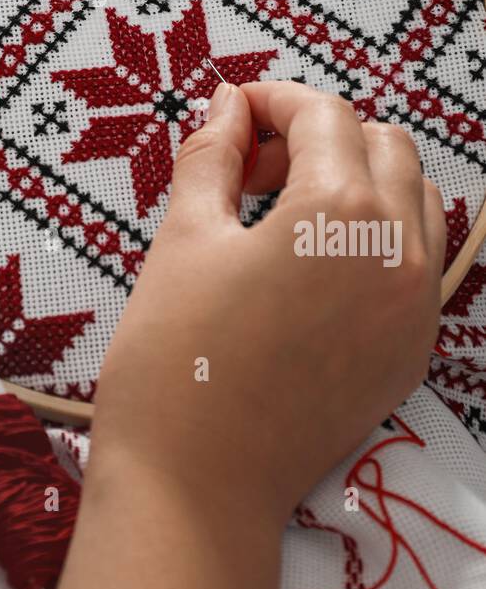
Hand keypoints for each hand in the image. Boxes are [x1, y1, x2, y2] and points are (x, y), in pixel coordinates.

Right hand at [50, 81, 444, 588]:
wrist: (195, 487)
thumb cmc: (172, 358)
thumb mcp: (185, 238)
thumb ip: (214, 156)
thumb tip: (228, 106)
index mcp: (341, 213)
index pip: (325, 116)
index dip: (272, 101)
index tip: (231, 115)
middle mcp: (399, 251)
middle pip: (382, 144)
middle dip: (319, 136)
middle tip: (252, 165)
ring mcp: (415, 307)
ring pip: (413, 199)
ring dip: (358, 178)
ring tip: (285, 210)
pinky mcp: (412, 351)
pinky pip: (417, 260)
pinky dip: (378, 234)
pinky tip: (313, 262)